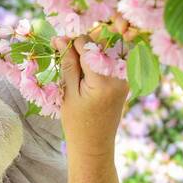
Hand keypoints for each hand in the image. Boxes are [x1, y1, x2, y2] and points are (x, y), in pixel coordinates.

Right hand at [54, 35, 128, 154]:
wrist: (94, 145)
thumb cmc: (77, 123)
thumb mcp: (68, 93)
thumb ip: (68, 64)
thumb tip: (61, 38)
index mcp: (103, 80)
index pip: (87, 45)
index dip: (71, 41)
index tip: (58, 43)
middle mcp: (119, 76)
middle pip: (100, 44)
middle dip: (82, 44)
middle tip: (65, 53)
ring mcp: (125, 78)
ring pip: (107, 49)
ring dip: (90, 50)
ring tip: (75, 63)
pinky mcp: (125, 81)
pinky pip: (112, 60)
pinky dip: (99, 59)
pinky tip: (86, 69)